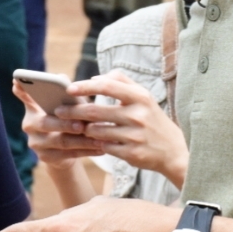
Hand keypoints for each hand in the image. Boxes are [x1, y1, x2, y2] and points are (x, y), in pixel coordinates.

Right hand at [11, 80, 106, 165]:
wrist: (65, 151)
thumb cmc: (69, 119)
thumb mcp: (68, 104)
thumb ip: (66, 92)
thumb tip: (61, 78)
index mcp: (33, 107)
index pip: (25, 96)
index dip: (21, 90)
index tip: (17, 82)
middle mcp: (30, 125)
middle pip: (45, 123)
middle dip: (65, 124)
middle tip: (81, 125)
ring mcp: (36, 143)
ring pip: (60, 141)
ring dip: (82, 141)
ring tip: (99, 139)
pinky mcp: (46, 158)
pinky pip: (68, 155)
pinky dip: (86, 151)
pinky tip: (101, 148)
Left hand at [57, 72, 188, 187]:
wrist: (173, 150)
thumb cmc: (152, 119)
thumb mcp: (144, 97)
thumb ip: (121, 82)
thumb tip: (95, 78)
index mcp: (140, 97)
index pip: (107, 86)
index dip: (85, 87)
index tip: (69, 89)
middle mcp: (138, 115)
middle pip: (95, 111)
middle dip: (73, 111)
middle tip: (59, 111)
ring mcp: (134, 135)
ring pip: (96, 131)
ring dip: (85, 129)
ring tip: (82, 127)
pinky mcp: (131, 153)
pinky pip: (104, 147)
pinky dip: (98, 143)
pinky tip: (96, 142)